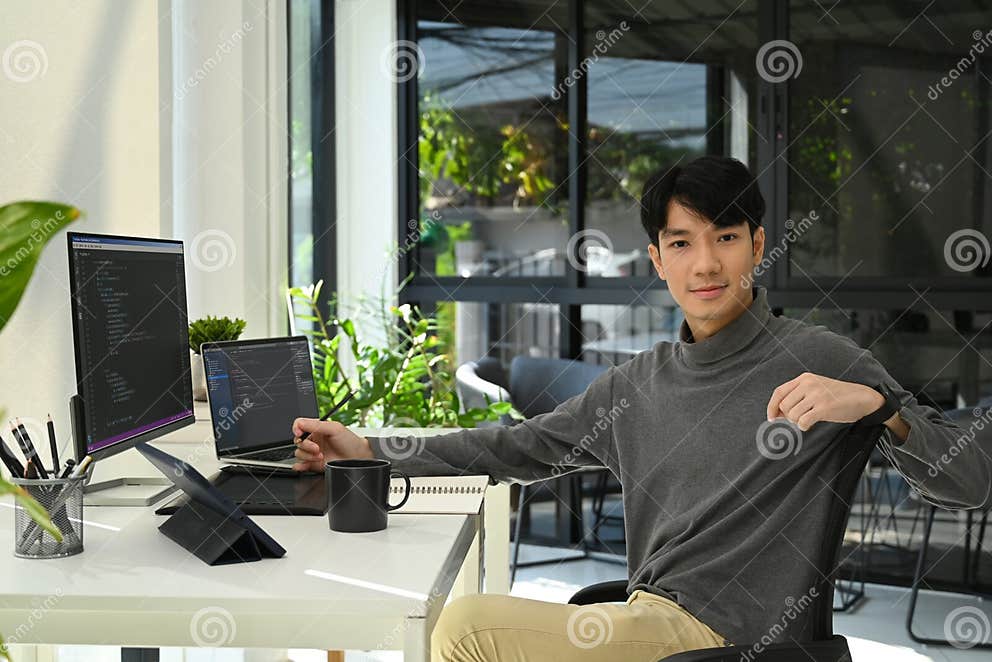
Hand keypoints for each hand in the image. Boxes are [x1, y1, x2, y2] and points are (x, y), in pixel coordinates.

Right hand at [291, 418, 372, 471]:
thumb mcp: (334, 428)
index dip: (296, 429)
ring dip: (307, 456)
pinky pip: (299, 465)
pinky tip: (305, 465)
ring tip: (320, 457)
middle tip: (317, 449)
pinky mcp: (313, 464)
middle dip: (306, 446)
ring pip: (299, 453)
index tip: (299, 433)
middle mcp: (313, 440)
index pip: (299, 425)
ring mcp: (313, 452)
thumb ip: (316, 425)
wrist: (357, 459)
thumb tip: (299, 423)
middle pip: (298, 441)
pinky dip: (299, 466)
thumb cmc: (350, 442)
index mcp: (317, 428)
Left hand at [766, 372, 884, 431]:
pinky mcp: (824, 407)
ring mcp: (816, 395)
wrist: (863, 398)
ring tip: (809, 419)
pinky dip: (804, 426)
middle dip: (789, 416)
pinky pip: (803, 422)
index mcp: (804, 378)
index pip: (779, 392)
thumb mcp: (815, 390)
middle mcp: (808, 384)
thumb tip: (776, 414)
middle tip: (800, 418)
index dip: (771, 407)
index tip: (771, 418)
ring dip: (798, 422)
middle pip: (784, 406)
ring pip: (792, 415)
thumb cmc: (837, 396)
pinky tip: (810, 424)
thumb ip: (796, 398)